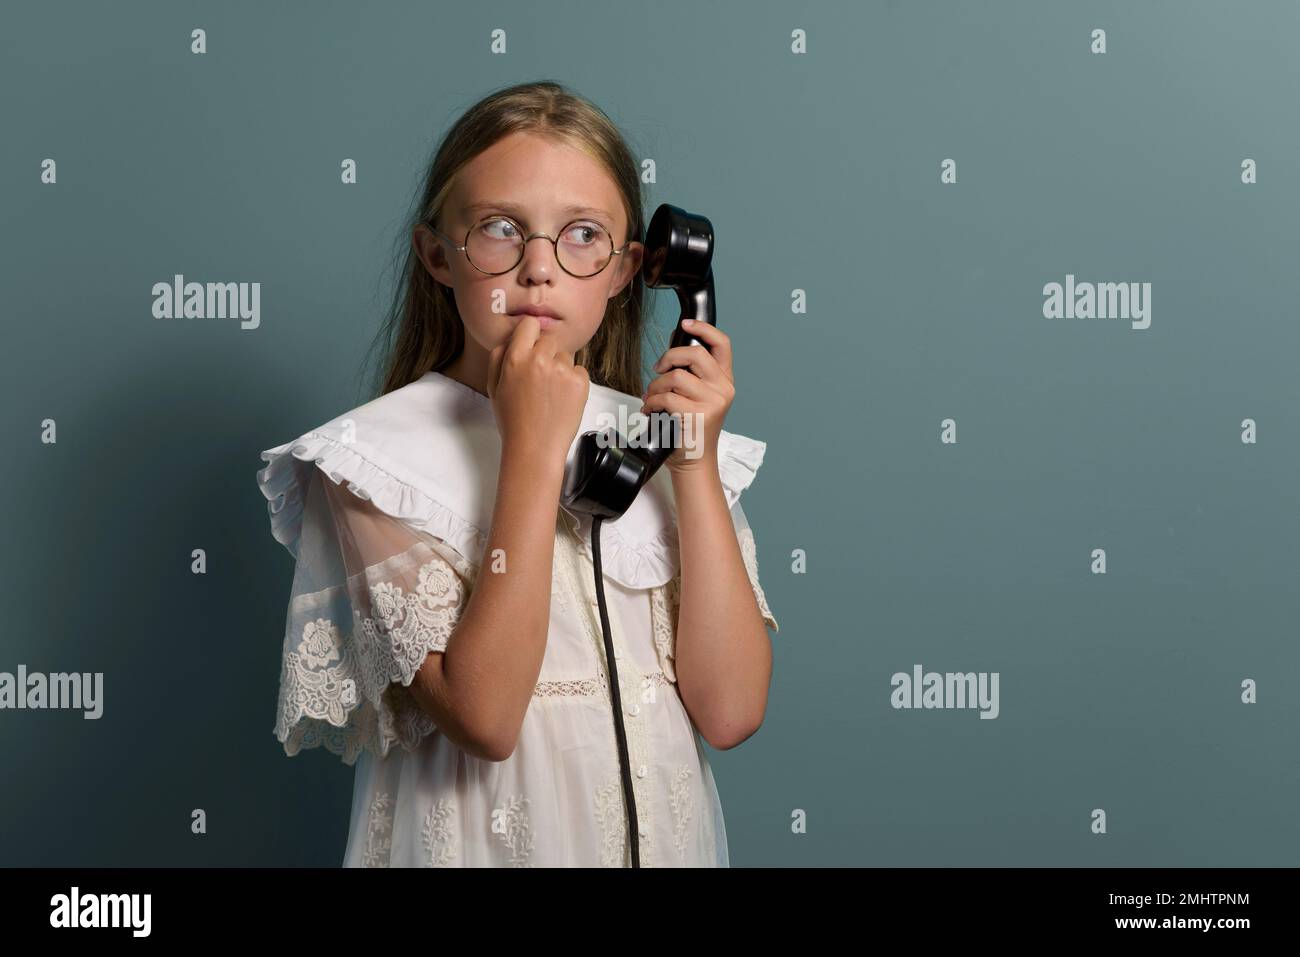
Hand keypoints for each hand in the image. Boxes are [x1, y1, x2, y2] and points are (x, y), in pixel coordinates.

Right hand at [487, 315, 589, 466]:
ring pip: (566, 356)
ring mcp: (562, 370)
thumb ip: (498, 358)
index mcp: (515, 358)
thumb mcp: (494, 388)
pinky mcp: (580, 382)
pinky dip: (574, 382)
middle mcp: (539, 359)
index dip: (531, 335)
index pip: (530, 325)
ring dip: (561, 369)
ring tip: (551, 394)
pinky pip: (580, 371)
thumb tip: (509, 339)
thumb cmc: (513, 421)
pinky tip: (562, 400)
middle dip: (547, 354)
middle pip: (550, 340)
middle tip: (541, 379)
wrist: (535, 448)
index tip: (533, 346)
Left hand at [640, 319, 734, 474]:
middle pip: (694, 355)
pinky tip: (650, 411)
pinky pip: (666, 397)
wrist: (694, 461)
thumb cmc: (690, 428)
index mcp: (725, 381)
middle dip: (668, 358)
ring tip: (651, 398)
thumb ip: (690, 371)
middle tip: (658, 370)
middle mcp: (723, 389)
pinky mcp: (697, 415)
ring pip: (675, 377)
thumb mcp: (697, 396)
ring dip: (655, 387)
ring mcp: (712, 402)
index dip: (704, 329)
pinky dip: (651, 403)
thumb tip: (674, 342)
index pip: (722, 344)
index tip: (687, 323)